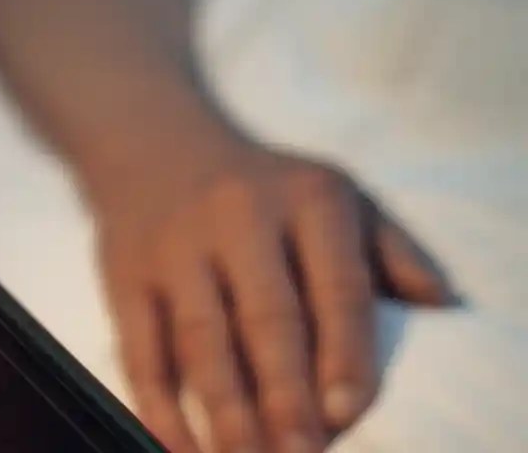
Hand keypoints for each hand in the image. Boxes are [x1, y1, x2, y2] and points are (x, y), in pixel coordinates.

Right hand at [91, 148, 453, 452]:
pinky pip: (139, 350)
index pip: (336, 284)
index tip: (348, 411)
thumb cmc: (262, 186)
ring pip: (201, 339)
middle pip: (265, 317)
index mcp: (306, 198)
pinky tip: (180, 446)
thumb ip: (391, 249)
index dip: (345, 352)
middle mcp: (237, 216)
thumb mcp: (334, 193)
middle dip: (286, 395)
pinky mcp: (124, 275)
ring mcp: (174, 247)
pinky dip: (158, 406)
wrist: (151, 144)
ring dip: (226, 411)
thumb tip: (441, 306)